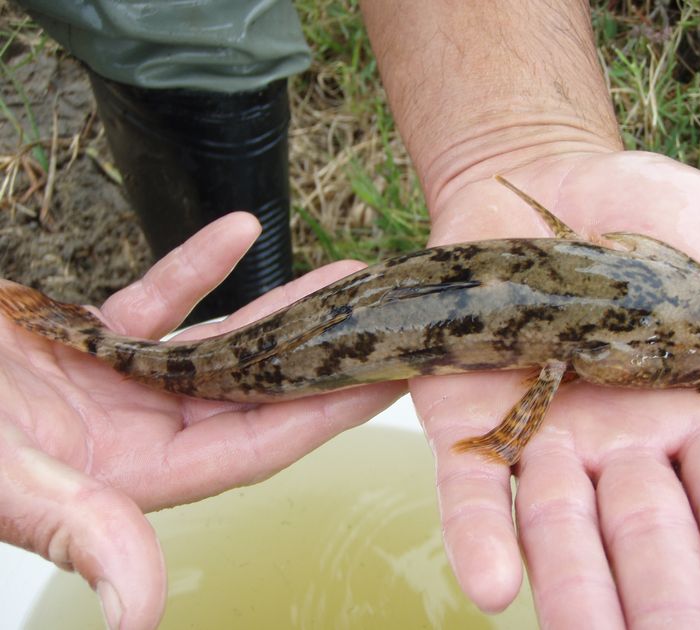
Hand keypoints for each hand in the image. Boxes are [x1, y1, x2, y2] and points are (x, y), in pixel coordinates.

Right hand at [0, 213, 403, 629]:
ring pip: (212, 346)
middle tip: (379, 321)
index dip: (323, 416)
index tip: (385, 379)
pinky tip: (239, 232)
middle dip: (316, 356)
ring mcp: (107, 389)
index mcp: (123, 479)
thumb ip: (72, 527)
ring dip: (274, 310)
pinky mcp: (77, 343)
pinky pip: (151, 304)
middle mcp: (128, 437)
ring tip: (336, 277)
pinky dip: (191, 270)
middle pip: (248, 394)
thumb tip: (140, 614)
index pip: (252, 448)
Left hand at [411, 151, 699, 628]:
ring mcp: (543, 436)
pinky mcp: (469, 416)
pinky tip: (493, 586)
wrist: (534, 181)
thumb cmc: (641, 213)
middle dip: (668, 607)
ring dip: (579, 596)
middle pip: (652, 542)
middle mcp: (620, 446)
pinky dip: (481, 532)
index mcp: (695, 417)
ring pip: (563, 531)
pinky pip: (475, 483)